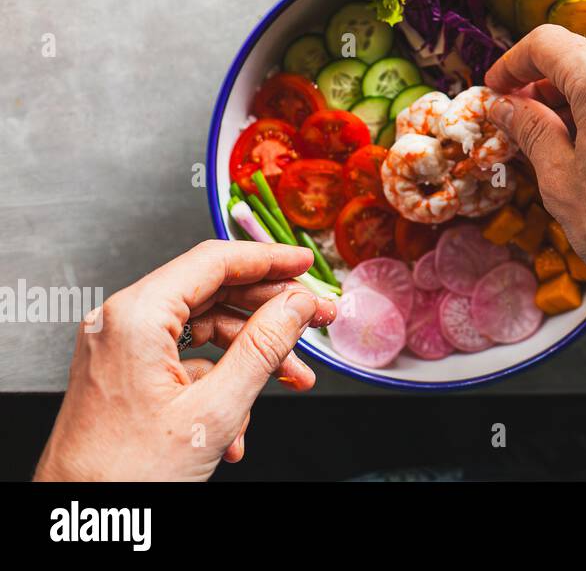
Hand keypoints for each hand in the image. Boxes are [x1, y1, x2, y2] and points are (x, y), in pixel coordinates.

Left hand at [35, 240, 335, 481]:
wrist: (80, 517)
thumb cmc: (123, 476)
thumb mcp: (214, 410)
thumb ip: (263, 348)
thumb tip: (297, 306)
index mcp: (136, 317)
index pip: (215, 261)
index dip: (269, 260)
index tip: (304, 266)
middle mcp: (121, 323)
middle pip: (212, 292)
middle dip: (269, 313)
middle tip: (312, 319)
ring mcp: (120, 347)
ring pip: (204, 329)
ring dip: (250, 354)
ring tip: (289, 378)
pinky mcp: (124, 372)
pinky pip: (185, 359)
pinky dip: (219, 380)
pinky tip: (240, 418)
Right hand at [486, 26, 585, 480]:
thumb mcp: (560, 180)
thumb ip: (532, 131)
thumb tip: (510, 108)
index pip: (549, 44)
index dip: (513, 63)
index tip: (498, 86)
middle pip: (584, 56)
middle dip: (545, 79)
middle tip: (518, 113)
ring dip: (578, 96)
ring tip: (553, 138)